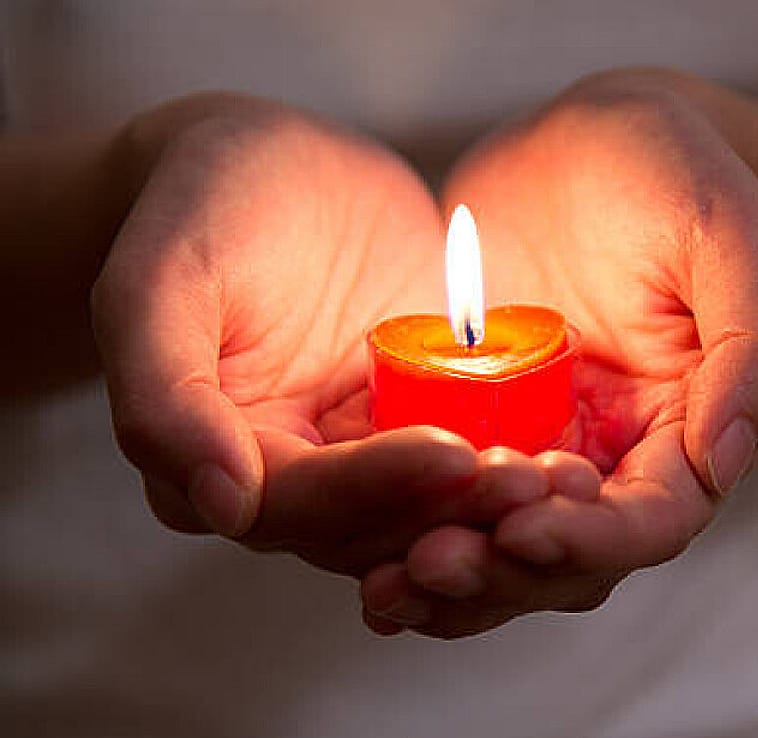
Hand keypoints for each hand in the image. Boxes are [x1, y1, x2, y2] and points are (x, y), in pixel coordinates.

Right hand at [92, 94, 596, 576]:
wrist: (270, 168)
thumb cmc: (201, 208)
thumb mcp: (158, 281)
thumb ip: (165, 394)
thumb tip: (220, 506)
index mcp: (224, 466)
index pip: (302, 507)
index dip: (376, 488)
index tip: (452, 454)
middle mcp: (302, 482)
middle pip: (384, 528)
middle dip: (460, 512)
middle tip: (539, 484)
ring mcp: (372, 455)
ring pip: (441, 512)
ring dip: (503, 508)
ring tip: (570, 481)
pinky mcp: (431, 423)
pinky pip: (480, 463)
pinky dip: (524, 468)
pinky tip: (578, 460)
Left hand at [361, 70, 757, 635]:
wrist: (595, 139)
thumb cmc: (680, 176)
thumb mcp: (736, 239)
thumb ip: (755, 348)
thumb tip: (726, 460)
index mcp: (686, 434)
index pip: (650, 522)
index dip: (592, 541)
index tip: (524, 532)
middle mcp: (614, 461)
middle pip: (566, 560)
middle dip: (502, 575)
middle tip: (431, 565)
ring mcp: (538, 446)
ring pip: (497, 545)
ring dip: (447, 576)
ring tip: (384, 584)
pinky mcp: (472, 424)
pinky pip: (436, 492)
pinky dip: (401, 524)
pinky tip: (350, 539)